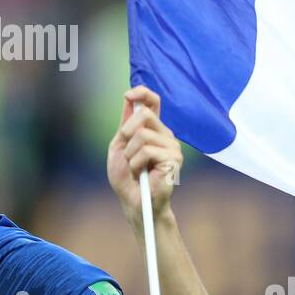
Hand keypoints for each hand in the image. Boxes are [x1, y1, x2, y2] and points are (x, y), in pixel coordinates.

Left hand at [107, 86, 182, 221]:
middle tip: (127, 152)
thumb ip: (126, 123)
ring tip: (135, 168)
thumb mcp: (120, 145)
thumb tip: (130, 98)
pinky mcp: (174, 160)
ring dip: (130, 154)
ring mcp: (172, 147)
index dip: (142, 92)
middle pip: (145, 114)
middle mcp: (166, 135)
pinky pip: (147, 151)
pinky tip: (141, 173)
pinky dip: (136, 163)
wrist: (133, 202)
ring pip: (142, 134)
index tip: (128, 95)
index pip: (154, 101)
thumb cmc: (127, 177)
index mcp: (154, 129)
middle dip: (127, 132)